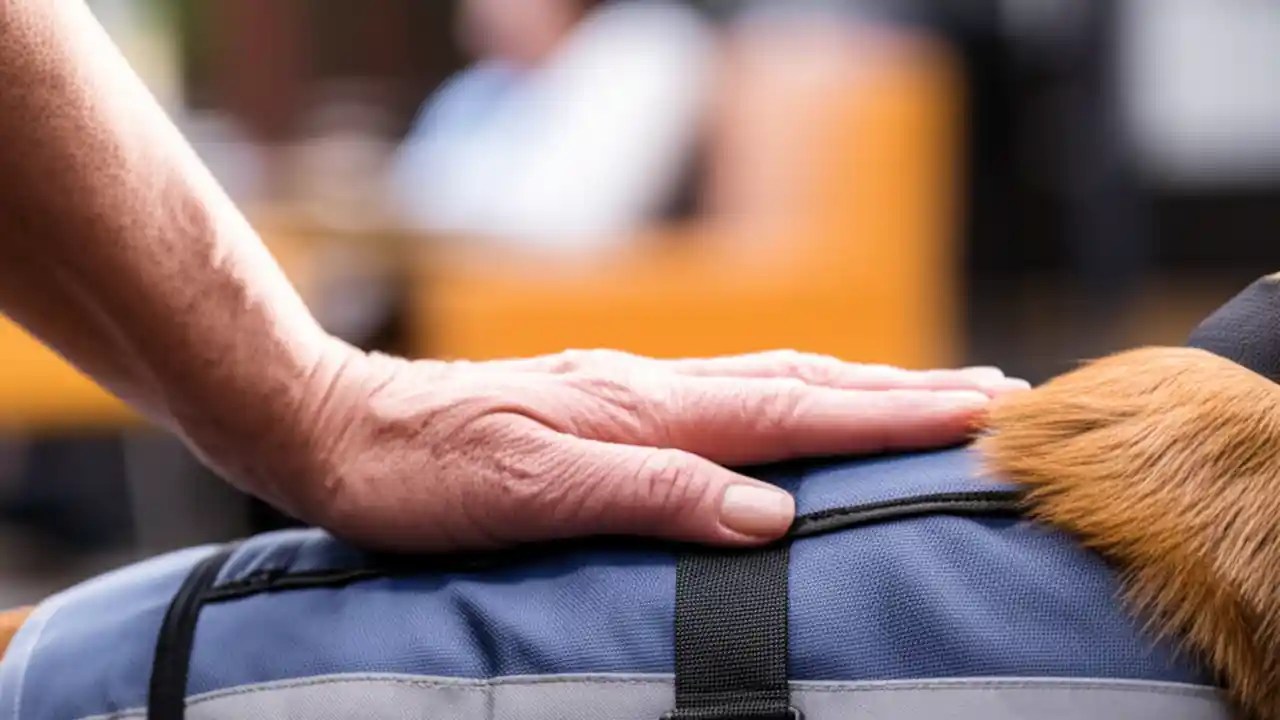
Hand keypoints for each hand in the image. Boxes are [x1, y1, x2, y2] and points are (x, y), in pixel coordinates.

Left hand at [271, 347, 1028, 551]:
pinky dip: (786, 400)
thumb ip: (656, 494)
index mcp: (646, 410)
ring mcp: (630, 394)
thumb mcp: (537, 491)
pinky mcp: (606, 408)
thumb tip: (772, 515)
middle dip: (898, 389)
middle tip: (988, 393)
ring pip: (767, 383)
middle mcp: (651, 390)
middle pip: (799, 382)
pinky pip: (723, 398)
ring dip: (852, 387)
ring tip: (919, 394)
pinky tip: (793, 414)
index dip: (889, 414)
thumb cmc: (430, 472)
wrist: (346, 432)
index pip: (794, 410)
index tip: (977, 411)